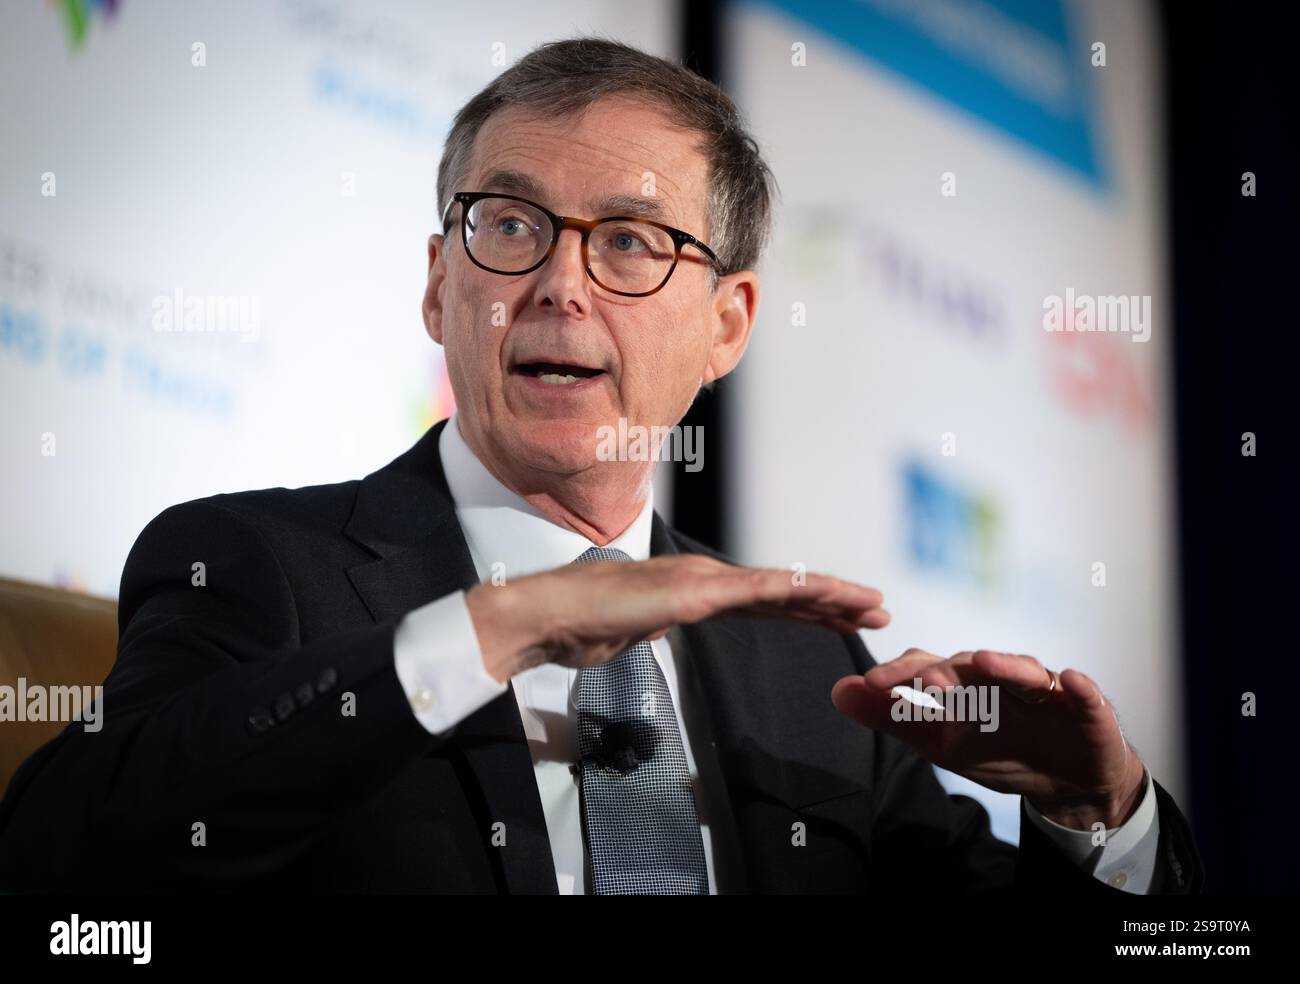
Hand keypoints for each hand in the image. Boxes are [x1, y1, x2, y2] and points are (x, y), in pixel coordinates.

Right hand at [466, 554, 888, 681]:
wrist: (549, 616)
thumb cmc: (581, 626)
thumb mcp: (631, 632)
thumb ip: (653, 626)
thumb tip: (660, 628)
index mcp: (694, 589)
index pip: (763, 601)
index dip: (806, 607)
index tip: (843, 616)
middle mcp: (706, 578)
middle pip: (783, 593)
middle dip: (834, 602)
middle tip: (879, 609)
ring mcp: (701, 581)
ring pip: (781, 588)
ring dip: (831, 597)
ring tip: (872, 605)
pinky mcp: (693, 593)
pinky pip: (756, 593)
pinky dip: (796, 593)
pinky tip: (827, 597)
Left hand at [830, 649, 1146, 830]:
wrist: (1066, 780)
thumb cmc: (1001, 748)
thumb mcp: (942, 742)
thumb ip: (894, 718)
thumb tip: (838, 691)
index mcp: (965, 684)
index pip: (928, 668)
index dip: (901, 674)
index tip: (870, 683)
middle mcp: (1003, 677)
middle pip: (973, 666)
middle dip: (950, 671)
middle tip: (926, 679)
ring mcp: (1045, 691)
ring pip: (1026, 672)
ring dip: (1007, 666)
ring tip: (988, 663)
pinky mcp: (1088, 711)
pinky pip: (1086, 697)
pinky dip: (1081, 689)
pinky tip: (1072, 681)